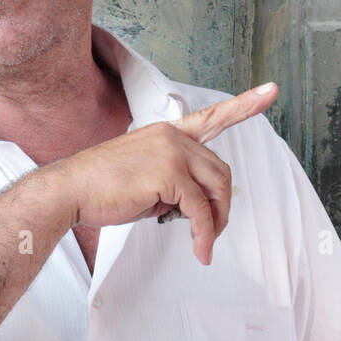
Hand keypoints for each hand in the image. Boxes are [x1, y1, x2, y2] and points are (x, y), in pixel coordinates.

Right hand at [47, 82, 278, 263]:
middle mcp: (173, 136)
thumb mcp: (147, 178)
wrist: (69, 191)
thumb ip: (177, 182)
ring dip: (215, 222)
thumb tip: (200, 207)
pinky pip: (200, 209)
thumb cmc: (102, 188)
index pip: (212, 116)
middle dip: (221, 206)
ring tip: (204, 243)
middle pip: (220, 172)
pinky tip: (199, 250)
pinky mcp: (169, 174)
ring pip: (216, 189)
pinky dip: (203, 234)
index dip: (245, 104)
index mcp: (168, 132)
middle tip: (210, 232)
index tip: (271, 90)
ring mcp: (172, 152)